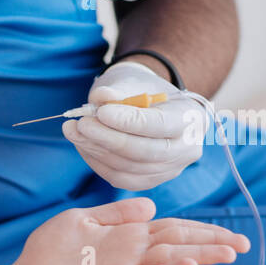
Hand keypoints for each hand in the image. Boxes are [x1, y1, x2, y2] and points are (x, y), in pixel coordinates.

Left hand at [4, 197, 248, 264]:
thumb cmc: (50, 252)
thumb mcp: (81, 221)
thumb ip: (116, 214)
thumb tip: (152, 207)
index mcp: (126, 237)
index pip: (171, 228)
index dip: (199, 229)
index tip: (228, 233)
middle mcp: (130, 255)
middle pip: (178, 242)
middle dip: (211, 242)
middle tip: (244, 245)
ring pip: (169, 259)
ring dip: (200, 255)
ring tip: (231, 252)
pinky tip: (189, 264)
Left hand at [62, 61, 206, 190]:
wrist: (150, 108)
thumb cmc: (142, 91)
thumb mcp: (133, 82)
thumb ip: (118, 91)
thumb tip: (99, 99)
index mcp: (192, 118)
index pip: (160, 125)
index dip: (129, 121)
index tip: (100, 112)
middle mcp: (186, 149)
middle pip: (144, 152)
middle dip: (108, 138)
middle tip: (80, 124)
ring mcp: (170, 170)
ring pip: (128, 168)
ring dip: (96, 150)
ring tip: (73, 131)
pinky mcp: (150, 181)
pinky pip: (120, 178)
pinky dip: (97, 162)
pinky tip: (83, 145)